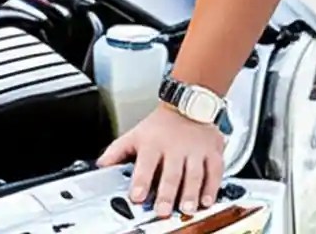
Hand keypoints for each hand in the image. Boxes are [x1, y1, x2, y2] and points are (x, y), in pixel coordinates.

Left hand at [98, 104, 226, 218]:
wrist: (188, 104)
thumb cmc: (160, 125)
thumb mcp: (135, 134)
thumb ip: (117, 151)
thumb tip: (101, 165)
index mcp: (153, 143)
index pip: (145, 164)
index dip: (140, 181)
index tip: (137, 196)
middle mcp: (174, 147)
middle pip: (171, 172)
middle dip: (166, 193)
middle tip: (162, 210)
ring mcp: (195, 150)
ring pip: (194, 174)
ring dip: (190, 193)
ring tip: (186, 208)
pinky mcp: (212, 152)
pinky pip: (214, 171)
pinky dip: (212, 187)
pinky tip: (206, 200)